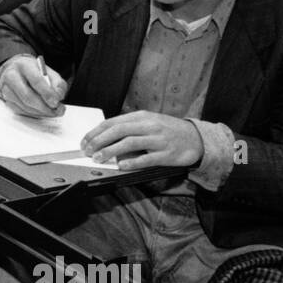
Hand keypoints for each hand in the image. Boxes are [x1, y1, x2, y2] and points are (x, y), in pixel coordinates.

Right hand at [0, 54, 68, 117]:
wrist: (14, 70)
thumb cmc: (32, 71)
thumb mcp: (48, 72)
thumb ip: (57, 83)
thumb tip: (58, 97)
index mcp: (24, 66)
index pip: (36, 81)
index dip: (47, 93)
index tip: (56, 102)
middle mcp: (12, 76)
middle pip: (28, 96)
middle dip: (45, 107)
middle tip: (57, 111)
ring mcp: (6, 89)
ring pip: (25, 106)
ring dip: (41, 112)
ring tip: (52, 112)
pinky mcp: (6, 99)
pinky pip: (21, 111)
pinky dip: (34, 114)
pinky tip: (42, 112)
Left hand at [80, 111, 203, 170]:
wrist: (196, 138)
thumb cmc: (168, 130)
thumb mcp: (149, 122)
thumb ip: (129, 127)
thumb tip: (105, 136)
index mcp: (142, 116)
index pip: (113, 122)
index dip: (96, 132)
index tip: (85, 141)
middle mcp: (150, 126)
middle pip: (119, 131)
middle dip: (99, 141)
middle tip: (88, 151)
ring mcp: (159, 140)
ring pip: (130, 143)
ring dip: (111, 151)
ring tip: (99, 158)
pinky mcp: (167, 154)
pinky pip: (147, 158)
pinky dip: (132, 162)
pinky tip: (121, 165)